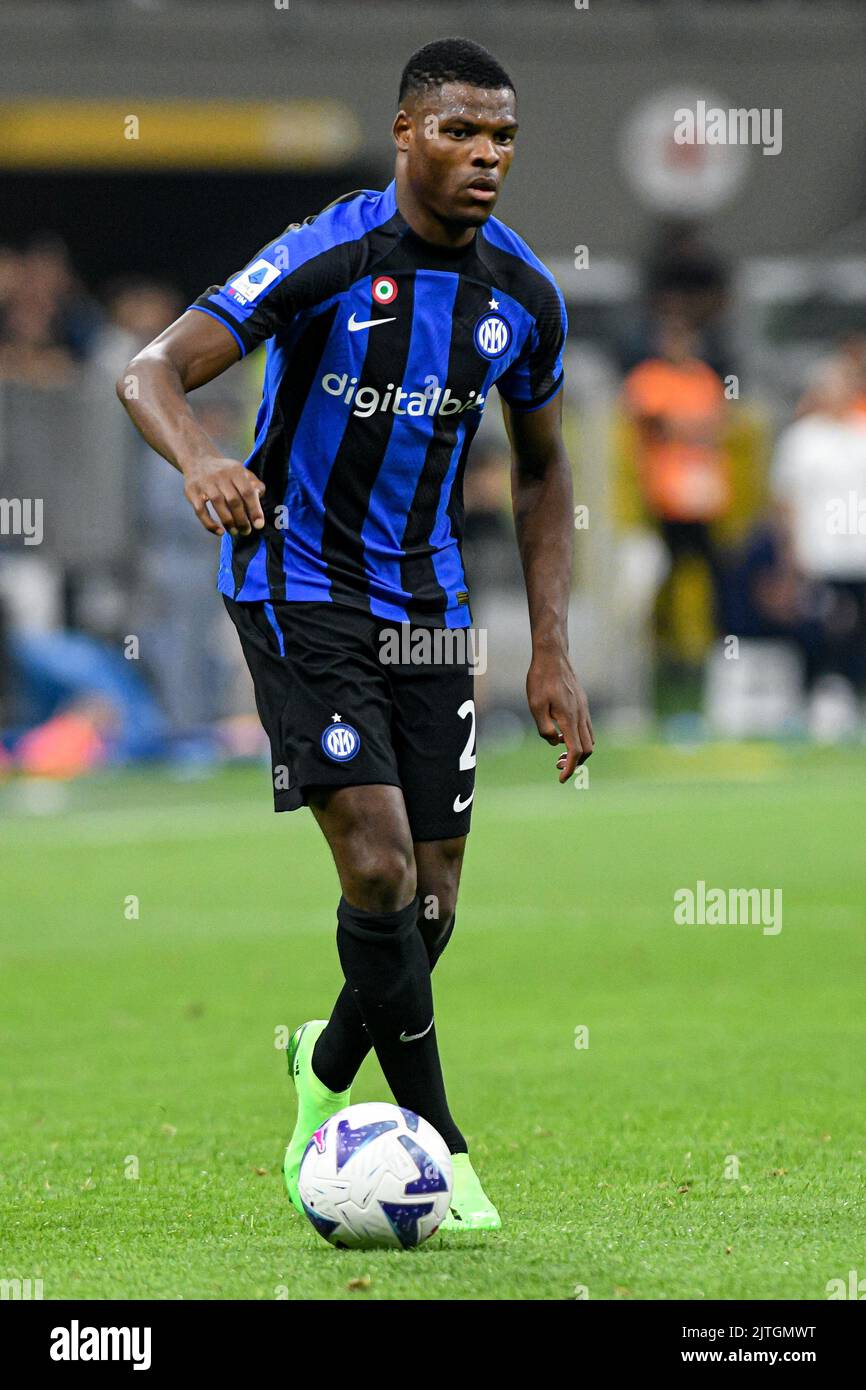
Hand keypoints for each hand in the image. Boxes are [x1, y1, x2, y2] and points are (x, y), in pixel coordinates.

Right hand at [182, 456, 265, 536]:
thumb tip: (260, 495)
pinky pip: (201, 511)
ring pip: (218, 505)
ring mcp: (205, 484)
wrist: (198, 460)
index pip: (247, 492)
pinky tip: (219, 532)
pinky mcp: (192, 492)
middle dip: (242, 519)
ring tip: (235, 532)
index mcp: (235, 471)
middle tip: (246, 531)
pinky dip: (210, 524)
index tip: (258, 524)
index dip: (254, 509)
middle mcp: (220, 476)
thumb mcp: (241, 471)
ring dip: (228, 523)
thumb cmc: (224, 471)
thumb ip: (253, 483)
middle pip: (233, 501)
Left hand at [526, 643, 593, 782]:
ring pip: (589, 739)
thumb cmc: (541, 679)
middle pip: (587, 749)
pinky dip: (579, 739)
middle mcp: (581, 716)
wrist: (553, 656)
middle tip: (557, 766)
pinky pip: (586, 728)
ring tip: (559, 754)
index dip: (570, 768)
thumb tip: (554, 743)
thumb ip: (544, 729)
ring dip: (578, 751)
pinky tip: (562, 735)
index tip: (561, 779)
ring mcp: (584, 709)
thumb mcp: (535, 706)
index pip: (575, 751)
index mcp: (569, 718)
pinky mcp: (583, 704)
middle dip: (575, 762)